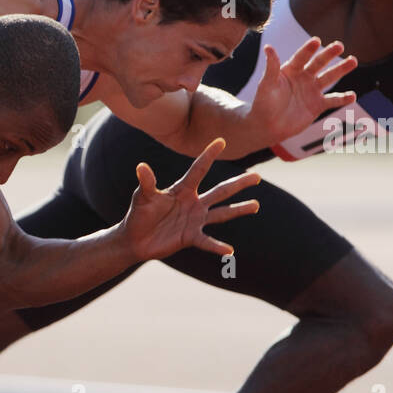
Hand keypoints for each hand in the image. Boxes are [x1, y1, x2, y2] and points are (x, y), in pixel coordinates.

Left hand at [123, 138, 259, 260]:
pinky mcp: (190, 237)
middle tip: (257, 176)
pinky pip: (206, 241)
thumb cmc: (139, 214)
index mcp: (182, 189)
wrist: (135, 239)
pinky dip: (217, 246)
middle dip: (239, 184)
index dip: (209, 156)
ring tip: (256, 205)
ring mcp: (194, 220)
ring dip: (239, 210)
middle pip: (220, 191)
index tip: (221, 141)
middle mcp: (193, 203)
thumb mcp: (143, 197)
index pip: (198, 169)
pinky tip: (229, 250)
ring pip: (222, 213)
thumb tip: (141, 166)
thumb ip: (147, 183)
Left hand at [250, 38, 357, 142]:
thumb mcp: (267, 85)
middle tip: (340, 46)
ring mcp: (312, 91)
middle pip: (318, 63)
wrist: (267, 126)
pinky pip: (332, 100)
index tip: (317, 41)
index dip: (308, 49)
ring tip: (353, 61)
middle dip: (329, 54)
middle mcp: (303, 77)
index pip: (301, 57)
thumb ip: (271, 67)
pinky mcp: (317, 105)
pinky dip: (343, 99)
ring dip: (341, 69)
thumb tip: (268, 47)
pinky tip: (352, 96)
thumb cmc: (263, 104)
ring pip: (329, 77)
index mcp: (290, 70)